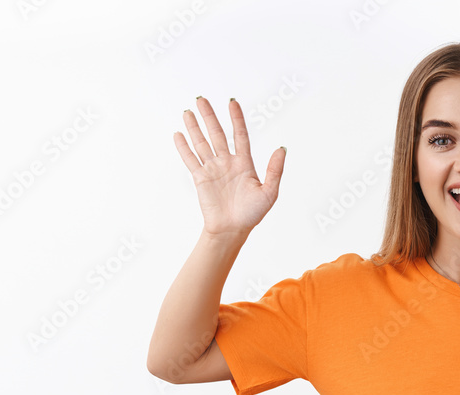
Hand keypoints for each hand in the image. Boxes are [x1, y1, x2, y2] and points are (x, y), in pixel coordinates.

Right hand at [173, 96, 286, 238]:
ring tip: (188, 112)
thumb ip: (275, 170)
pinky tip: (178, 134)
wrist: (232, 230)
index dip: (236, 118)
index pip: (240, 135)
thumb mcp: (269, 192)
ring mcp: (213, 170)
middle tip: (201, 99)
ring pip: (202, 143)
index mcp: (244, 164)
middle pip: (217, 134)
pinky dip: (184, 147)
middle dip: (209, 116)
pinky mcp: (200, 179)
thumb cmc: (252, 214)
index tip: (232, 102)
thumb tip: (281, 148)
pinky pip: (191, 160)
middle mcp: (227, 163)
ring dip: (194, 127)